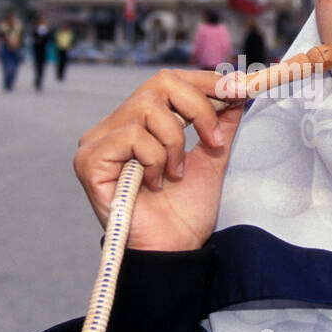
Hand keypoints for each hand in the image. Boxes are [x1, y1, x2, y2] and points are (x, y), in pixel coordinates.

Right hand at [73, 68, 247, 251]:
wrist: (174, 250)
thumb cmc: (185, 212)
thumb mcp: (211, 158)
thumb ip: (220, 124)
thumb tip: (237, 90)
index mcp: (139, 122)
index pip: (169, 82)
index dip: (206, 81)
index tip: (243, 87)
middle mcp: (114, 125)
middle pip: (160, 83)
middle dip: (198, 109)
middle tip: (214, 141)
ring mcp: (98, 141)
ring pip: (147, 108)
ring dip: (175, 143)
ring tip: (175, 175)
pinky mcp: (89, 160)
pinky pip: (131, 136)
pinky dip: (154, 160)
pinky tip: (154, 184)